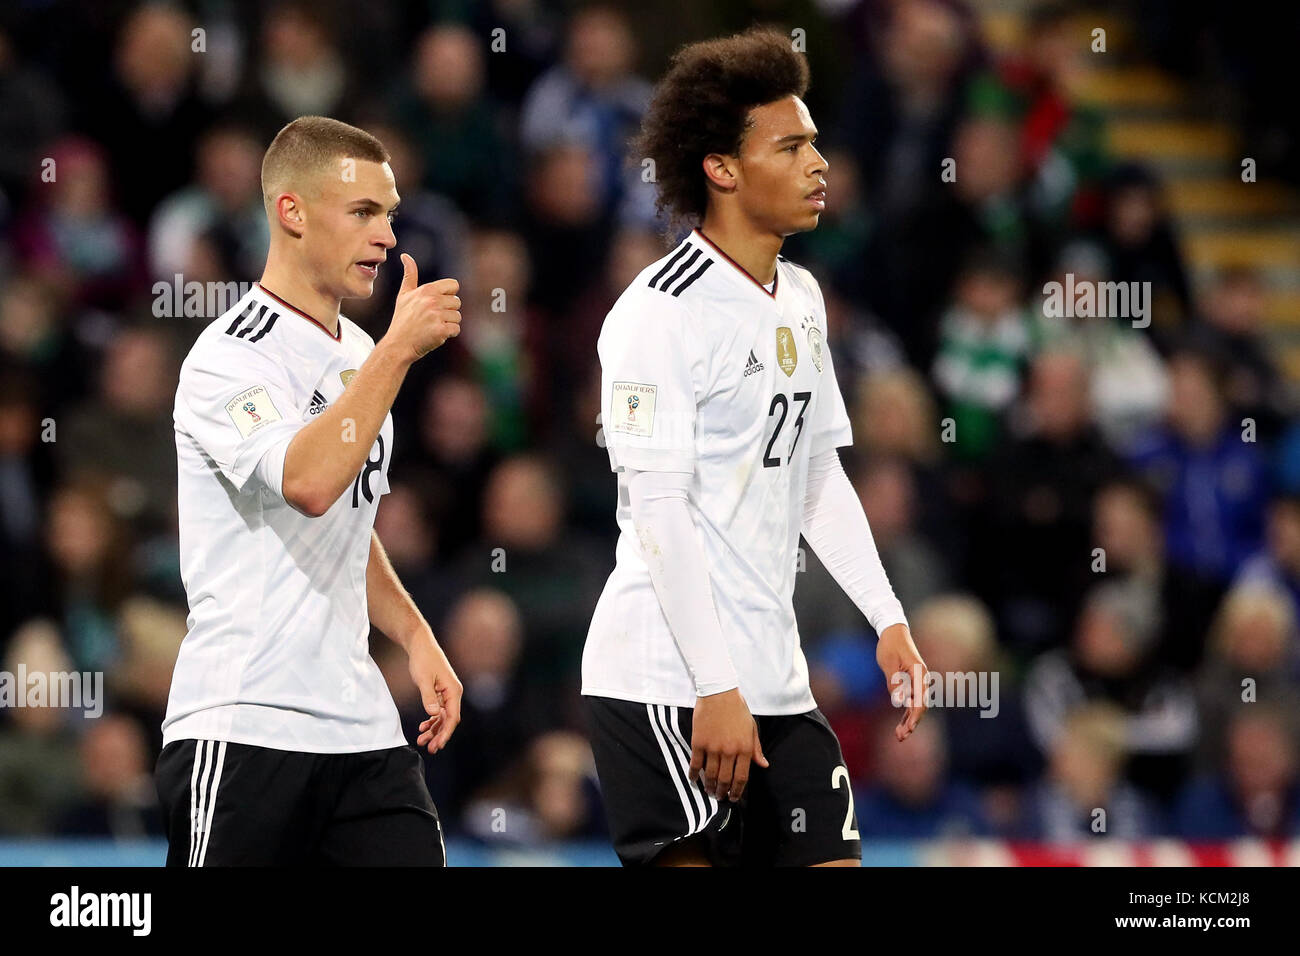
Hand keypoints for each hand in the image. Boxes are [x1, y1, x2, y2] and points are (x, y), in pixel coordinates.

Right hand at [385, 253, 460, 362]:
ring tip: (432, 326)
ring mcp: (437, 316)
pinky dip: (448, 334)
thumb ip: (409, 275)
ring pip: (457, 317)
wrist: (398, 344)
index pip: (454, 285)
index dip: (448, 295)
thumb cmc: (402, 320)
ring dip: (448, 323)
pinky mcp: (440, 331)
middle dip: (448, 311)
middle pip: (457, 302)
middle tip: (432, 319)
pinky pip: (456, 329)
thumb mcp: (404, 295)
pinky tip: (435, 334)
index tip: (437, 304)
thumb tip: (405, 256)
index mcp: (426, 290)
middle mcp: (432, 301)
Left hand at [407, 629, 462, 753]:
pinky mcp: (440, 692)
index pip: (452, 717)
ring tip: (422, 741)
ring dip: (434, 730)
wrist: (420, 644)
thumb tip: (434, 714)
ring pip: (443, 717)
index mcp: (453, 691)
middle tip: (429, 748)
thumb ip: (429, 697)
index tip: (438, 745)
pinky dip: (432, 720)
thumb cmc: (423, 659)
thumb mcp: (423, 679)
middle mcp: (453, 693)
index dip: (446, 733)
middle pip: (449, 720)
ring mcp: (447, 693)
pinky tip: (423, 727)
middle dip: (439, 735)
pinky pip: (439, 711)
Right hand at [689, 688, 767, 801]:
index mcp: (744, 748)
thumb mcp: (752, 728)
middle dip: (722, 792)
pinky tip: (694, 778)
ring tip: (708, 791)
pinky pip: (695, 763)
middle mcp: (729, 751)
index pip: (742, 777)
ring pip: (710, 774)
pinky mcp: (699, 742)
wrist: (719, 692)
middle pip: (725, 779)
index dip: (737, 791)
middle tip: (720, 797)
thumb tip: (763, 765)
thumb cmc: (737, 709)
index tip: (734, 797)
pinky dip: (694, 774)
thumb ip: (756, 749)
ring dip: (709, 786)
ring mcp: (713, 747)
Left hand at [877, 623, 927, 741]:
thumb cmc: (890, 645)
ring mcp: (917, 681)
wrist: (893, 631)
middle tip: (901, 737)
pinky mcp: (911, 682)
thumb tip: (901, 702)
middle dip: (911, 723)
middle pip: (920, 706)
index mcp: (919, 674)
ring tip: (899, 736)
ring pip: (916, 706)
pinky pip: (911, 701)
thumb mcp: (889, 664)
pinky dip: (906, 713)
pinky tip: (900, 725)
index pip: (920, 700)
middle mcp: (922, 679)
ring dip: (908, 721)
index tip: (909, 729)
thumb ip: (895, 683)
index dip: (914, 717)